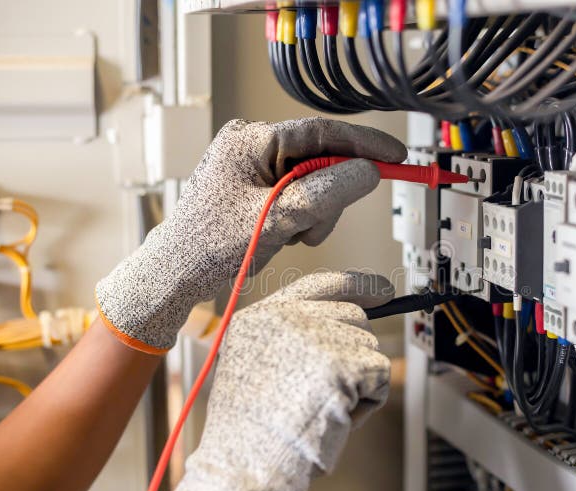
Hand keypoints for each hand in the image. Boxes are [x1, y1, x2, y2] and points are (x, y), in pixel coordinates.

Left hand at [96, 118, 405, 352]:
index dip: (363, 144)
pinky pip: (300, 191)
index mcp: (250, 140)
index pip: (320, 132)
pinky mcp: (258, 183)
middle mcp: (252, 144)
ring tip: (293, 235)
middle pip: (321, 158)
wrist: (180, 272)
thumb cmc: (211, 246)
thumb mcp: (277, 219)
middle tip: (314, 227)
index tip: (395, 157)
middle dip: (329, 195)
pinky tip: (287, 232)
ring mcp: (254, 163)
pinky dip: (305, 215)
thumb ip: (326, 192)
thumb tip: (367, 172)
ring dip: (317, 211)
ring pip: (315, 178)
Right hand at [145, 271, 394, 490]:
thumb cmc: (253, 436)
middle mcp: (284, 318)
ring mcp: (313, 337)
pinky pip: (379, 373)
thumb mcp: (256, 368)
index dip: (357, 285)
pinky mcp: (340, 362)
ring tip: (322, 408)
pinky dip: (369, 400)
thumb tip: (349, 326)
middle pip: (353, 316)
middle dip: (354, 352)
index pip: (318, 285)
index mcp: (259, 318)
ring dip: (359, 382)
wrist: (247, 468)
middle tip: (329, 391)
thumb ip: (294, 339)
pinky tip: (337, 417)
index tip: (383, 289)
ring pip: (369, 346)